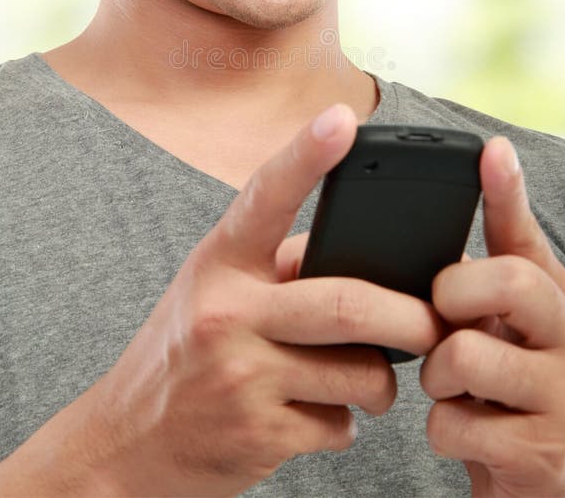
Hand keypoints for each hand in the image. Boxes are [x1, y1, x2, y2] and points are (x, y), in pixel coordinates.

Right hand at [88, 104, 442, 496]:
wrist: (127, 445)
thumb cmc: (185, 352)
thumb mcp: (215, 290)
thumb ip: (279, 266)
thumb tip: (370, 260)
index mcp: (219, 262)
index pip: (267, 195)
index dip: (307, 154)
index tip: (344, 119)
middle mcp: (226, 312)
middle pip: (348, 305)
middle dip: (413, 319)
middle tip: (437, 322)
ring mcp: (240, 376)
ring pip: (358, 373)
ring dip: (382, 382)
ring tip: (372, 379)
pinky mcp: (257, 435)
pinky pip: (339, 425)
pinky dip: (348, 422)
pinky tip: (321, 415)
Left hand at [420, 136, 564, 496]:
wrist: (541, 481)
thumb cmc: (510, 390)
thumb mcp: (507, 329)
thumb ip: (476, 284)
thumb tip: (429, 235)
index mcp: (554, 298)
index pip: (526, 235)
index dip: (507, 191)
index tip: (489, 150)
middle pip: (508, 281)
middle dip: (454, 294)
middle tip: (447, 318)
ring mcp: (564, 397)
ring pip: (467, 356)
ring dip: (440, 376)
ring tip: (455, 386)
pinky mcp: (542, 454)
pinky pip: (456, 424)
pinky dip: (444, 430)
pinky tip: (468, 431)